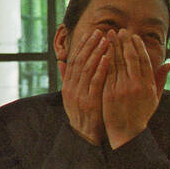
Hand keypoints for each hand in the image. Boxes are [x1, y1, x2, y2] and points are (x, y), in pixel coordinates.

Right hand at [59, 28, 112, 144]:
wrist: (85, 136)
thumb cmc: (84, 114)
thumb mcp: (73, 95)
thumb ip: (68, 78)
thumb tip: (61, 62)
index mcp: (68, 85)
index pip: (74, 60)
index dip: (82, 46)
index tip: (91, 33)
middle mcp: (71, 88)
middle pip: (80, 61)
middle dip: (90, 45)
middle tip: (100, 31)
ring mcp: (79, 95)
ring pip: (87, 69)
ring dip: (97, 53)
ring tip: (105, 40)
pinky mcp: (89, 102)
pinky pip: (95, 82)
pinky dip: (101, 69)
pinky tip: (108, 58)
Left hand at [102, 29, 169, 148]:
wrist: (126, 133)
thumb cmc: (141, 114)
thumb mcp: (155, 98)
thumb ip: (160, 80)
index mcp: (148, 85)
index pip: (143, 60)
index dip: (137, 47)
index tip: (132, 36)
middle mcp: (136, 85)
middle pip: (130, 58)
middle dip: (124, 43)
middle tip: (119, 30)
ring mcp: (122, 89)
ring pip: (116, 63)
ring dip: (112, 47)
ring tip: (108, 35)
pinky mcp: (109, 93)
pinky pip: (106, 73)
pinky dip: (104, 60)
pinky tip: (100, 50)